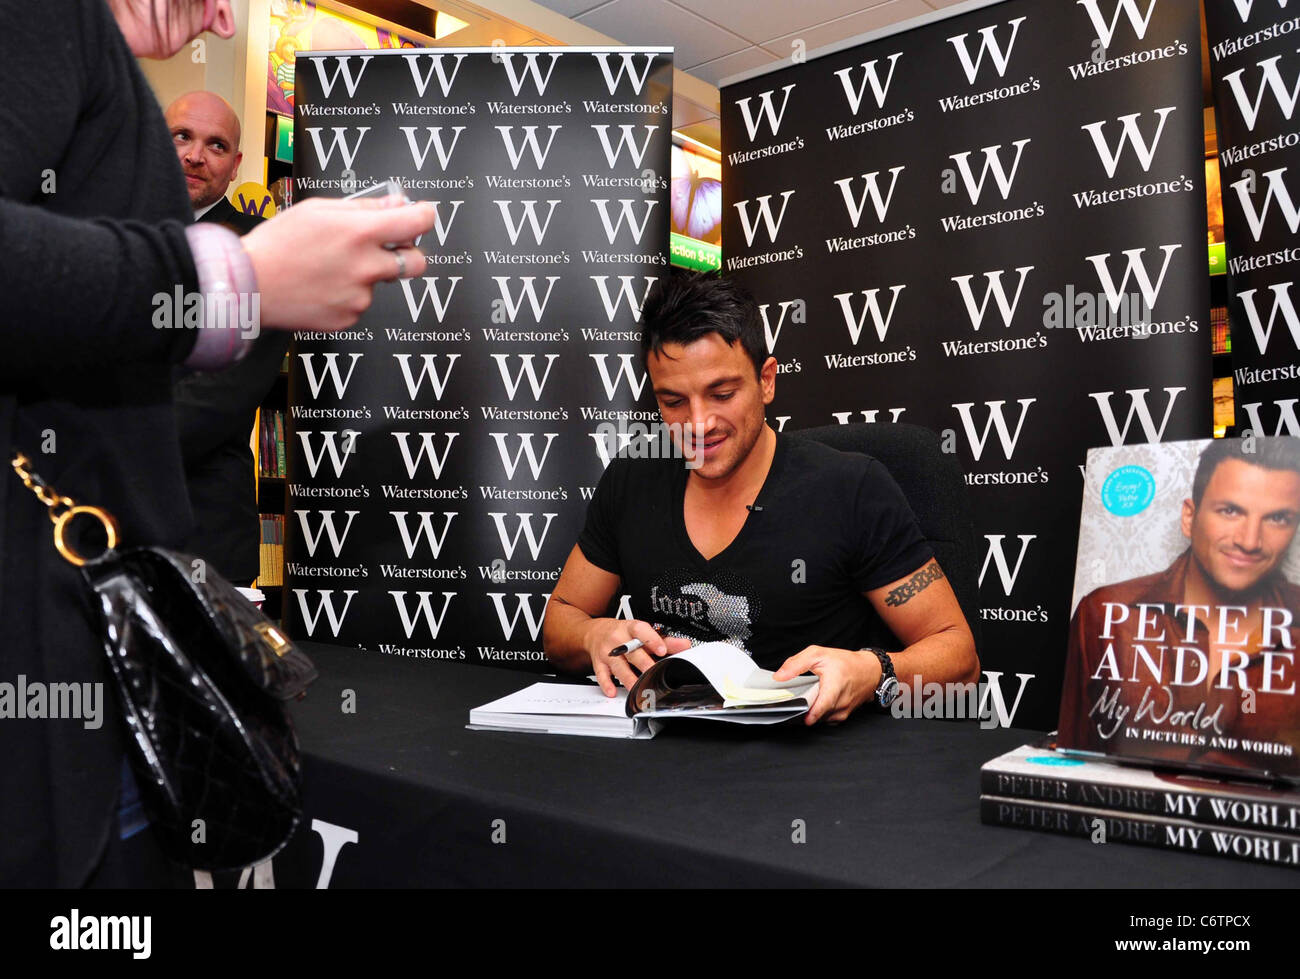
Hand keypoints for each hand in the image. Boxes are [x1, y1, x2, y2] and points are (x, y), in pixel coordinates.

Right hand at [240, 196, 436, 331]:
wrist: (249, 285)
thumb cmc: (278, 244)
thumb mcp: (318, 210)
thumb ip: (364, 207)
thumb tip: (397, 203)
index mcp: (360, 232)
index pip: (417, 223)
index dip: (425, 216)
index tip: (423, 214)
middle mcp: (366, 266)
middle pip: (417, 263)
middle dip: (409, 254)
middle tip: (389, 248)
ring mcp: (360, 296)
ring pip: (381, 283)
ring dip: (366, 274)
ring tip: (329, 267)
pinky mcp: (350, 317)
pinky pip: (360, 302)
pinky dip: (347, 294)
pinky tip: (322, 286)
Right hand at [583, 619, 690, 696]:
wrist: (596, 632)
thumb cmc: (623, 633)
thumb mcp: (642, 632)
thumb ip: (665, 640)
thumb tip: (685, 645)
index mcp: (631, 628)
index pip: (641, 631)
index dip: (652, 640)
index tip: (662, 650)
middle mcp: (618, 639)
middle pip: (632, 652)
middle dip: (644, 664)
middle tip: (654, 673)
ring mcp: (607, 652)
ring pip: (619, 666)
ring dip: (629, 678)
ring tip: (639, 688)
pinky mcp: (599, 663)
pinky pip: (602, 674)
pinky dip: (607, 684)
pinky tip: (613, 691)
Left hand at [773, 646, 880, 725]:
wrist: (869, 671)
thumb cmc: (846, 663)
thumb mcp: (818, 654)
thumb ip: (796, 664)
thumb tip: (779, 676)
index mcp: (834, 688)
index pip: (820, 708)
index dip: (806, 714)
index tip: (795, 715)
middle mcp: (840, 704)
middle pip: (815, 714)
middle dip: (802, 710)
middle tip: (791, 702)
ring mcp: (842, 712)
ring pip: (820, 719)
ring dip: (810, 712)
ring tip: (805, 699)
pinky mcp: (842, 716)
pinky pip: (826, 719)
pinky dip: (818, 714)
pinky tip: (815, 703)